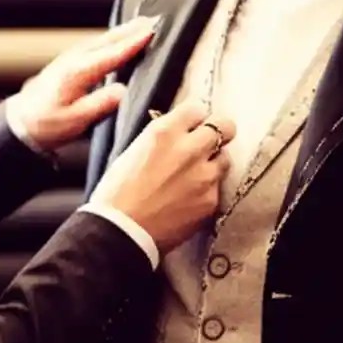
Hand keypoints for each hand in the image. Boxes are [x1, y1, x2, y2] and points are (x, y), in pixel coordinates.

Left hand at [7, 16, 157, 151]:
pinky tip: (119, 39)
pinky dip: (112, 38)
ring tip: (143, 24)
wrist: (20, 122)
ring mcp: (71, 58)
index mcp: (77, 72)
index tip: (152, 32)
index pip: (112, 54)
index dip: (134, 43)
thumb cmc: (45, 124)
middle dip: (132, 29)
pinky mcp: (70, 62)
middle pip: (109, 40)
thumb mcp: (74, 120)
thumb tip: (123, 92)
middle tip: (154, 21)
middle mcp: (74, 59)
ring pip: (102, 39)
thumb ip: (99, 105)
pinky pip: (96, 44)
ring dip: (123, 31)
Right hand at [89, 100, 234, 252]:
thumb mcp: (132, 152)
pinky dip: (207, 191)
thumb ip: (160, 138)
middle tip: (207, 144)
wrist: (121, 233)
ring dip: (213, 163)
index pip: (197, 108)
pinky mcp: (211, 201)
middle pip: (225, 126)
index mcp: (164, 132)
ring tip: (196, 176)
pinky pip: (217, 188)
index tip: (192, 126)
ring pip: (225, 158)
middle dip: (218, 133)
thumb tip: (175, 133)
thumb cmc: (116, 193)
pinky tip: (189, 200)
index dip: (195, 118)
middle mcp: (189, 149)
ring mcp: (204, 176)